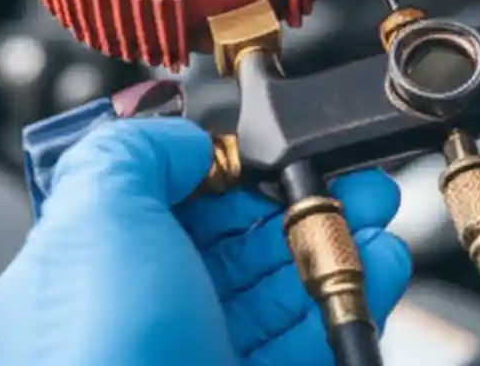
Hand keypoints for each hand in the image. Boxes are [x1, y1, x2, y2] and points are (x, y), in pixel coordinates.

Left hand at [0, 118, 409, 365]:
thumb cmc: (103, 360)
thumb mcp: (96, 222)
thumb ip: (132, 155)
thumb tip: (180, 135)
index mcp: (95, 269)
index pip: (167, 199)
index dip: (225, 168)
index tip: (272, 147)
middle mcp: (150, 314)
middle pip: (237, 239)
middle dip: (299, 199)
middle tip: (350, 175)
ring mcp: (206, 356)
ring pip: (285, 284)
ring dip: (340, 239)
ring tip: (380, 212)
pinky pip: (316, 335)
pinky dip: (357, 294)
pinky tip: (383, 266)